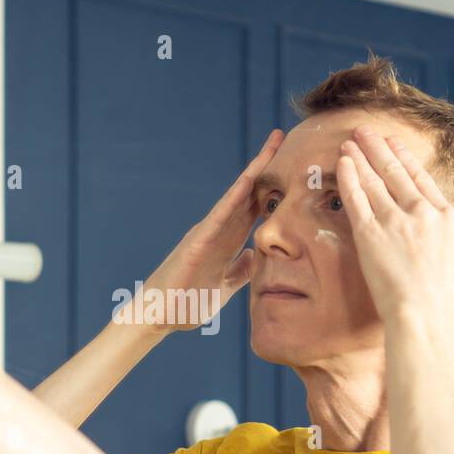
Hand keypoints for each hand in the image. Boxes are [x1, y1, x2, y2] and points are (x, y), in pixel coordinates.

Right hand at [131, 129, 282, 334]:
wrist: (160, 316)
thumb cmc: (188, 302)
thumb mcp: (226, 286)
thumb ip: (241, 270)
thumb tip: (256, 255)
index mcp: (228, 240)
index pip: (255, 208)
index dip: (274, 188)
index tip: (293, 169)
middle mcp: (219, 229)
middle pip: (248, 192)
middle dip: (266, 166)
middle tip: (284, 138)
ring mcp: (208, 231)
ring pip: (237, 194)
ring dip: (255, 170)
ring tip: (273, 145)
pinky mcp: (198, 240)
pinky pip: (220, 214)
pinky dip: (235, 196)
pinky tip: (250, 179)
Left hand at [336, 127, 453, 325]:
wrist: (427, 320)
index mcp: (449, 220)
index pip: (424, 182)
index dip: (407, 161)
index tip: (395, 145)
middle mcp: (422, 214)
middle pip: (397, 173)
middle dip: (379, 149)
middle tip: (366, 131)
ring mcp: (395, 221)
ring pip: (374, 180)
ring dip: (361, 157)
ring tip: (349, 141)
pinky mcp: (370, 234)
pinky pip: (356, 198)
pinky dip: (348, 178)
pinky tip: (342, 162)